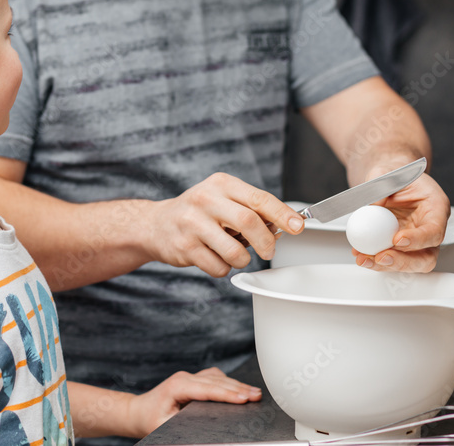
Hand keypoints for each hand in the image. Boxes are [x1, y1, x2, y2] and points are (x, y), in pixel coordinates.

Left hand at [126, 368, 261, 436]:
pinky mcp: (193, 379)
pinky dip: (229, 383)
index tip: (245, 399)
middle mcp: (184, 378)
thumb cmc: (149, 421)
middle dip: (239, 389)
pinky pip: (214, 378)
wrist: (137, 412)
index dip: (228, 394)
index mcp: (177, 387)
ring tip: (255, 393)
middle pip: (217, 381)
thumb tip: (204, 430)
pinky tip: (240, 388)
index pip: (209, 389)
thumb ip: (182, 428)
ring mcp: (188, 376)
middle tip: (257, 396)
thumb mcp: (164, 428)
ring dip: (237, 385)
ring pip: (218, 378)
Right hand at [146, 173, 304, 276]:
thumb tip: (284, 226)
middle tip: (268, 251)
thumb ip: (251, 209)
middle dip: (266, 242)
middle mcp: (205, 199)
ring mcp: (193, 223)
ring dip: (242, 259)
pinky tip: (213, 257)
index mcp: (221, 184)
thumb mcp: (222, 199)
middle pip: (250, 222)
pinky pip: (218, 267)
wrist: (155, 225)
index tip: (298, 227)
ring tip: (233, 253)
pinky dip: (223, 268)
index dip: (282, 214)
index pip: (259, 198)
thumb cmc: (198, 213)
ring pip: (235, 251)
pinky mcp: (184, 247)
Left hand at [352, 172, 449, 272]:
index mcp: (436, 206)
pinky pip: (392, 259)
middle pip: (427, 256)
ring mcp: (418, 241)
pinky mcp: (402, 247)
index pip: (435, 230)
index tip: (397, 239)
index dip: (418, 239)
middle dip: (404, 261)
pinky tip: (361, 254)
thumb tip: (373, 206)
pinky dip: (375, 260)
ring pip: (410, 263)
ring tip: (364, 258)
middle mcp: (430, 227)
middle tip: (381, 256)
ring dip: (387, 265)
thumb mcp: (385, 171)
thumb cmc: (394, 174)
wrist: (387, 179)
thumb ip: (380, 185)